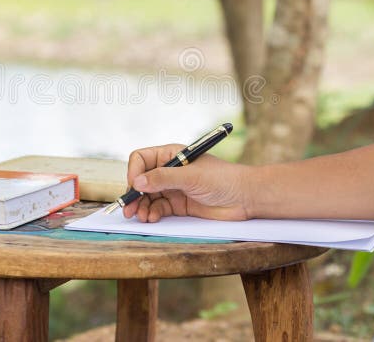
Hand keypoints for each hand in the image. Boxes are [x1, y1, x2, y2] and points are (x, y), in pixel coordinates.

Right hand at [121, 143, 253, 222]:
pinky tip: (152, 218)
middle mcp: (169, 170)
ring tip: (141, 217)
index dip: (134, 171)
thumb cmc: (222, 179)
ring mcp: (173, 188)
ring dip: (141, 206)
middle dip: (133, 194)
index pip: (141, 159)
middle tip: (129, 209)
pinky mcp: (178, 205)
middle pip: (141, 180)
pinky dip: (151, 213)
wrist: (245, 198)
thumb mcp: (190, 176)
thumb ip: (163, 178)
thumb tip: (136, 182)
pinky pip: (157, 208)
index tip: (134, 186)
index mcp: (171, 155)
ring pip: (147, 196)